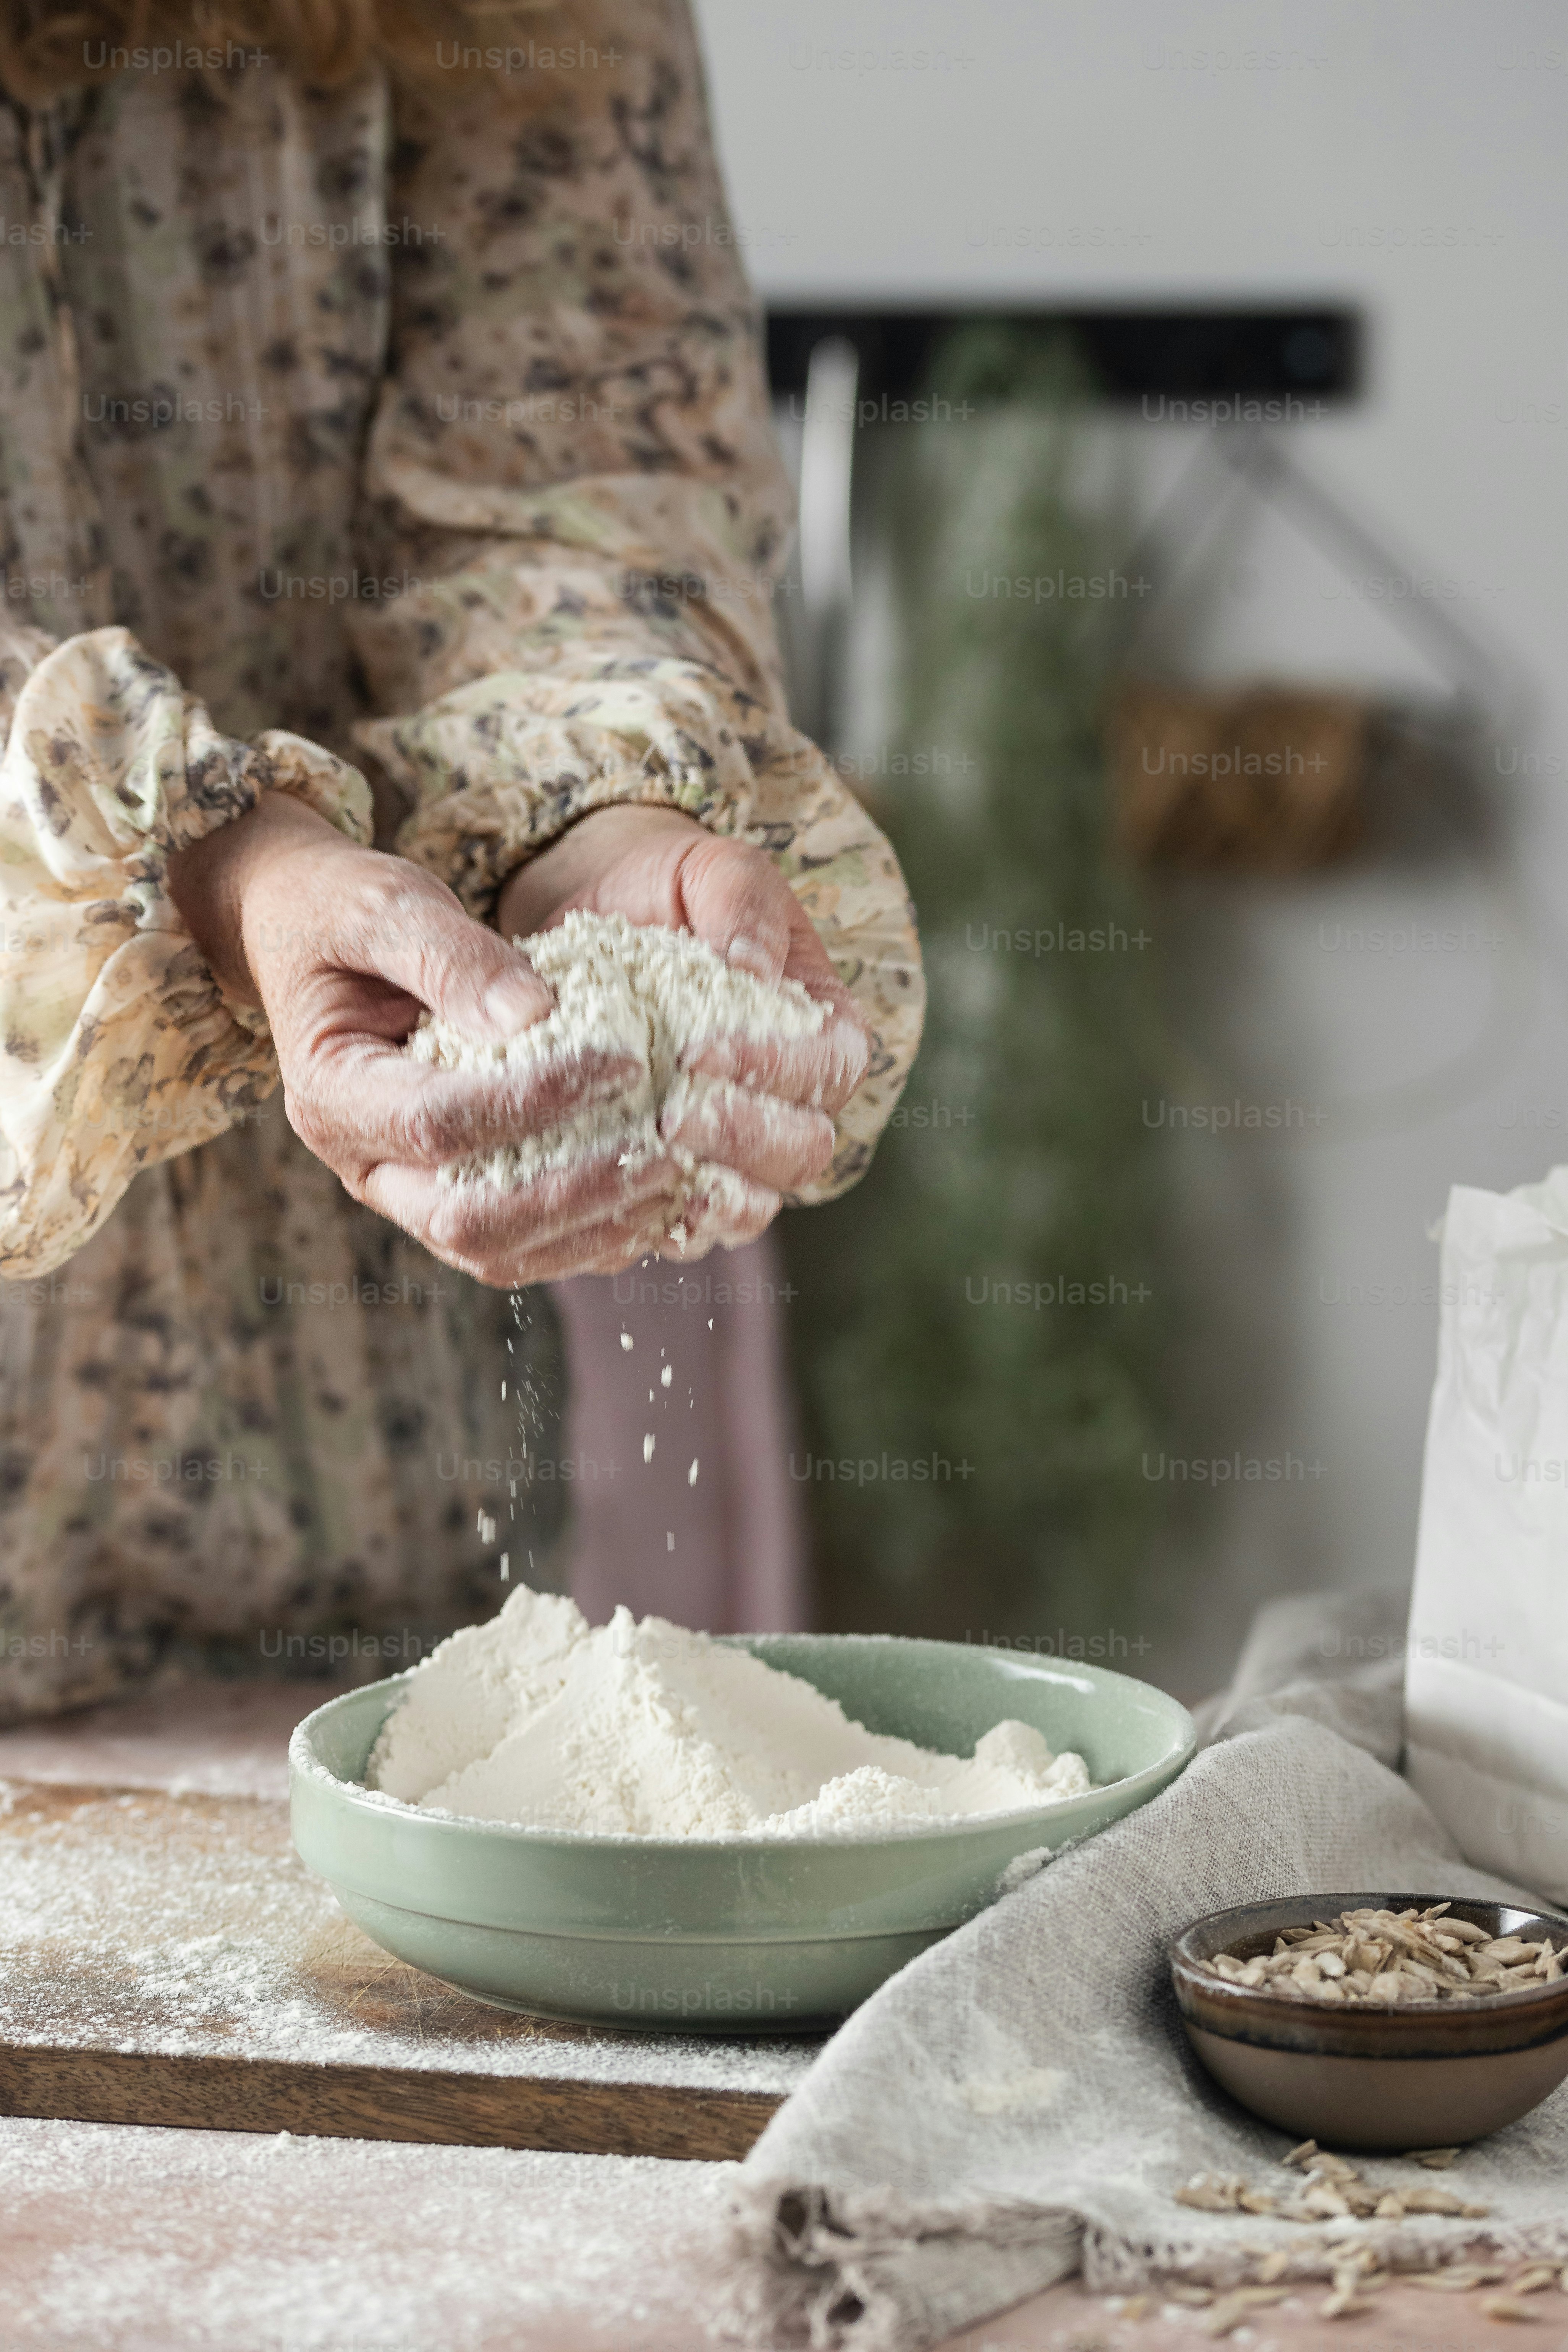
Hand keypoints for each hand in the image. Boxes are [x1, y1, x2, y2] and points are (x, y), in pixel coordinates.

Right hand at [166, 795, 692, 1284]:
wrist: (308, 939)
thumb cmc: (343, 912)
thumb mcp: (384, 903)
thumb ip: (449, 954)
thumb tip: (534, 1014)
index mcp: (332, 1095)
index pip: (439, 1122)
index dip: (536, 1101)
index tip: (626, 1061)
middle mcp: (361, 1166)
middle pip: (466, 1220)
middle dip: (574, 1193)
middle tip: (666, 1150)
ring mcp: (404, 1196)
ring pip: (498, 1253)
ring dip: (592, 1230)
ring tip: (677, 1182)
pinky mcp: (449, 1199)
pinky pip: (522, 1249)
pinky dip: (590, 1237)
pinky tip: (659, 1203)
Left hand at [497, 804, 870, 1249]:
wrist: (601, 913)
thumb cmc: (670, 888)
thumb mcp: (712, 870)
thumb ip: (744, 904)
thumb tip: (752, 964)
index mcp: (824, 1030)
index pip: (832, 1069)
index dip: (776, 1071)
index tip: (699, 1051)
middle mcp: (794, 1102)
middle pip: (803, 1151)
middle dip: (741, 1139)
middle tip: (668, 1115)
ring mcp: (740, 1152)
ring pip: (751, 1207)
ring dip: (705, 1198)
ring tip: (642, 1168)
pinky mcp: (680, 1180)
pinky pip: (682, 1229)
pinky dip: (652, 1225)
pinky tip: (610, 1204)